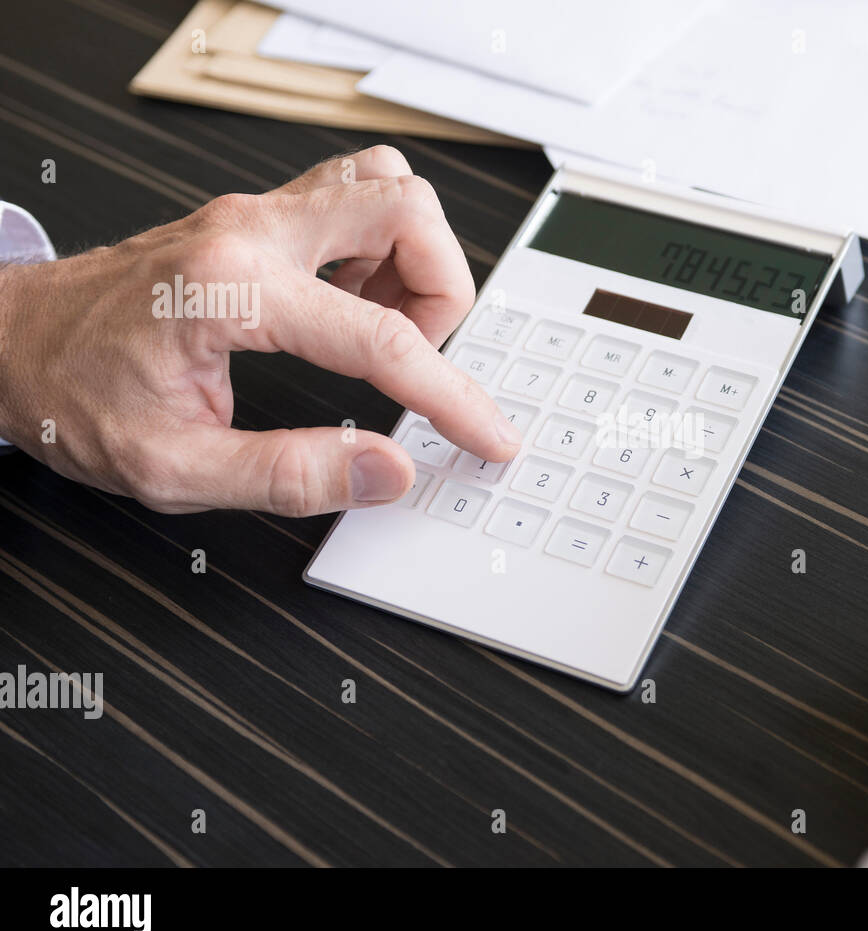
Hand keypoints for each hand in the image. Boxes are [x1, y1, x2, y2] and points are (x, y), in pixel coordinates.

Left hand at [0, 146, 520, 515]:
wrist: (10, 341)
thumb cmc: (72, 396)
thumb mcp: (174, 467)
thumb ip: (291, 474)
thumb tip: (387, 471)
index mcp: (232, 291)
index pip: (382, 339)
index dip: (453, 398)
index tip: (488, 436)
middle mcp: (250, 231)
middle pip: (406, 210)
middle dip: (444, 290)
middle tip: (421, 358)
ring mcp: (254, 213)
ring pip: (385, 186)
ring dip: (415, 257)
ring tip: (388, 327)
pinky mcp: (255, 217)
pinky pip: (352, 196)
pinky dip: (382, 244)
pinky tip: (356, 302)